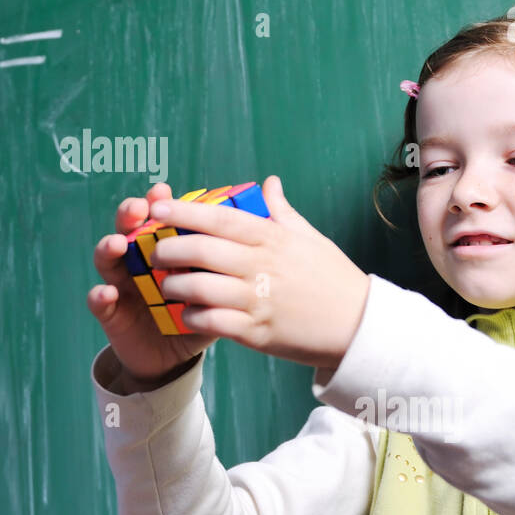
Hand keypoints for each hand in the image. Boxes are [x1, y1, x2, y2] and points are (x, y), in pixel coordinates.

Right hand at [87, 183, 219, 386]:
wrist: (175, 357)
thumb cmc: (199, 310)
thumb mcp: (220, 283)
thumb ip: (236, 250)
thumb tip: (269, 195)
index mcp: (163, 247)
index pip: (158, 217)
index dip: (157, 202)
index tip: (162, 192)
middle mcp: (138, 259)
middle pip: (128, 229)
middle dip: (129, 215)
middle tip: (138, 210)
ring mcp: (122, 284)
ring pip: (107, 259)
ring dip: (108, 248)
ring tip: (117, 244)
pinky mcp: (111, 312)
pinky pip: (100, 302)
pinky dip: (100, 295)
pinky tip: (107, 292)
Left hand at [145, 175, 370, 369]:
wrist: (359, 325)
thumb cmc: (331, 277)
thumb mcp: (309, 238)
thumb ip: (281, 211)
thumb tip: (269, 182)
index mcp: (272, 238)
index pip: (220, 219)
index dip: (183, 212)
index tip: (157, 208)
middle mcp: (263, 266)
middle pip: (202, 251)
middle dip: (168, 249)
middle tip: (154, 252)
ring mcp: (259, 300)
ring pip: (201, 288)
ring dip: (175, 285)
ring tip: (167, 284)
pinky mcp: (257, 332)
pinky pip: (214, 322)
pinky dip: (194, 317)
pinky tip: (187, 313)